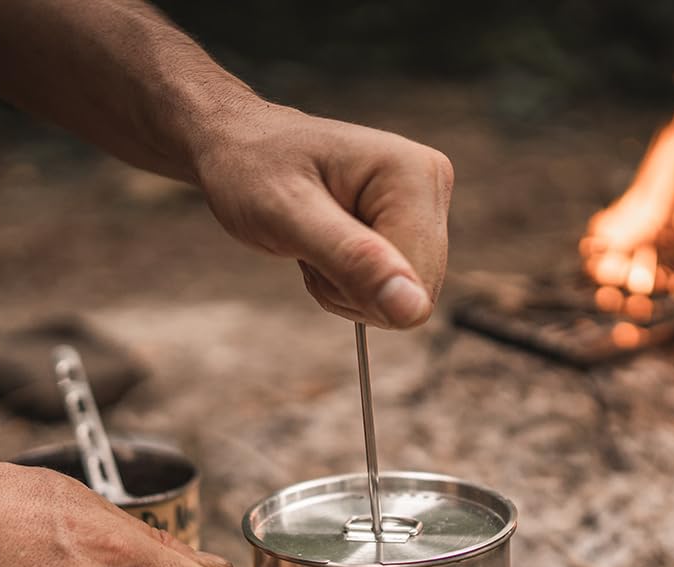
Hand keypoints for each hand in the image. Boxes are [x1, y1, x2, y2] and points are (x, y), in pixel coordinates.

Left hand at [193, 103, 452, 328]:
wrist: (240, 146)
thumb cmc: (254, 170)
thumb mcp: (290, 217)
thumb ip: (354, 262)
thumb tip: (414, 312)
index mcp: (415, 175)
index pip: (416, 287)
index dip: (359, 288)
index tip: (314, 244)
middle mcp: (432, 184)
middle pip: (415, 294)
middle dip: (356, 288)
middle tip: (311, 245)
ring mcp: (427, 204)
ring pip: (403, 297)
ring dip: (350, 287)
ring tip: (316, 242)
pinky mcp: (414, 223)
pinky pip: (394, 289)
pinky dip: (354, 284)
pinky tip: (329, 246)